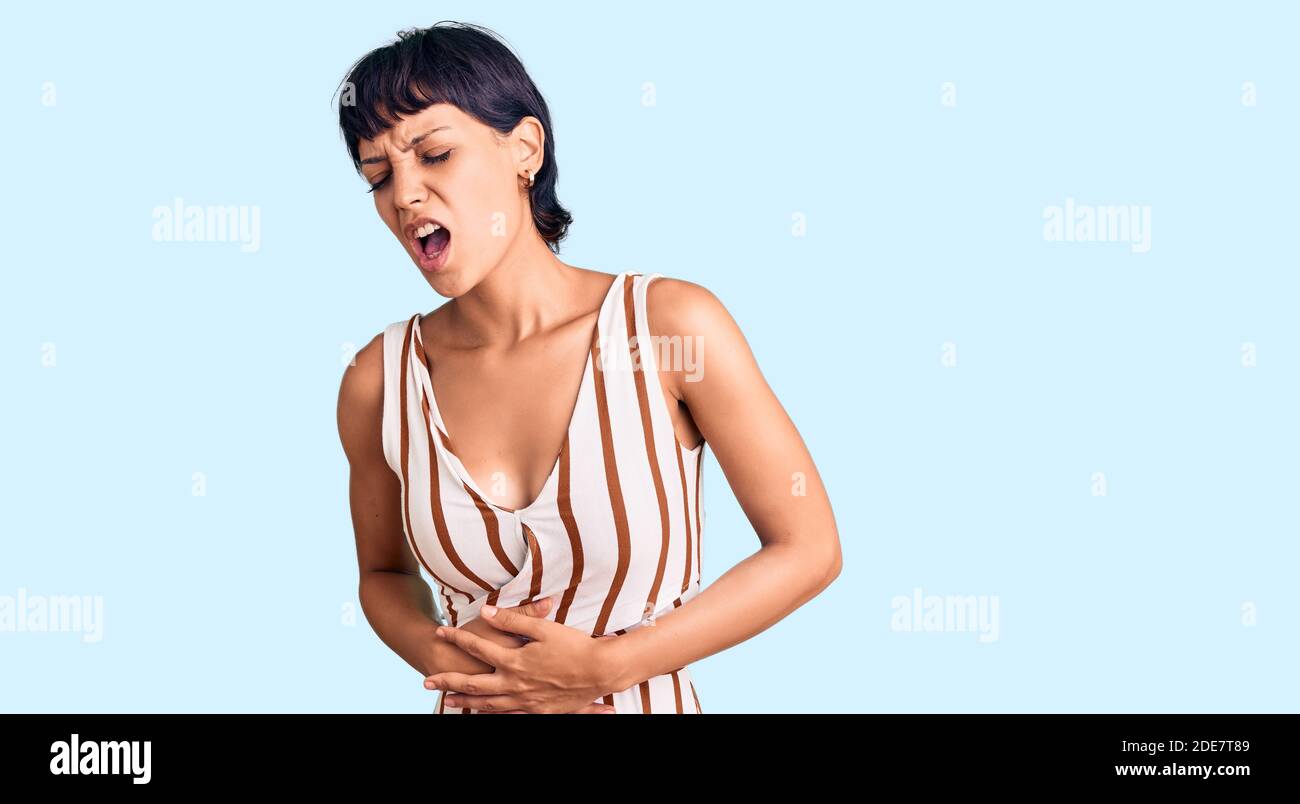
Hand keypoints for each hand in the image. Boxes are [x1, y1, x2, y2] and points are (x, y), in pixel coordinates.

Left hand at [424, 596, 623, 713]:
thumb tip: (489, 612)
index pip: (477, 648)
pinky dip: (493, 714)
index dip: (457, 638)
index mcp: (514, 662)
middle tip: (427, 682)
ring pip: (488, 705)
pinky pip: (509, 715)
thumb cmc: (574, 647)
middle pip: (473, 685)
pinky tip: (487, 713)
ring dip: (466, 702)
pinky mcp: (538, 711)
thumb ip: (513, 620)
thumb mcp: (543, 629)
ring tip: (448, 701)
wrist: (600, 672)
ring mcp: (525, 701)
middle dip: (448, 682)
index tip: (439, 632)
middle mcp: (515, 685)